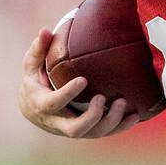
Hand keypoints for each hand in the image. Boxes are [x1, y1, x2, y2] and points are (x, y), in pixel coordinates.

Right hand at [17, 28, 141, 137]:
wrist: (34, 112)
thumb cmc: (35, 84)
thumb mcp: (31, 67)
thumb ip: (38, 50)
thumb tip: (45, 31)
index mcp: (42, 105)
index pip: (54, 103)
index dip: (68, 94)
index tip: (83, 80)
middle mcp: (58, 122)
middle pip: (76, 129)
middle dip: (93, 116)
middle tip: (103, 97)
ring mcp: (73, 130)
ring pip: (93, 133)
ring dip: (111, 121)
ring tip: (123, 102)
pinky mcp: (86, 131)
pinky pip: (105, 133)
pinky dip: (121, 127)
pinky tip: (135, 115)